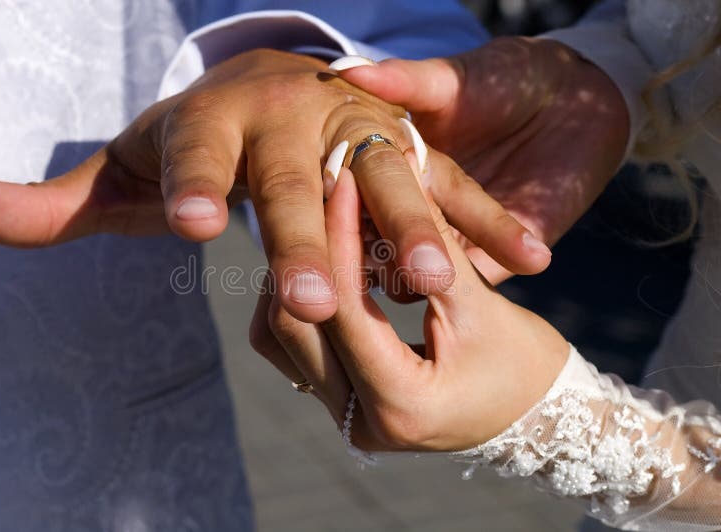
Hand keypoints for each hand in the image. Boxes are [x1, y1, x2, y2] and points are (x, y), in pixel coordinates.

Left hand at [0, 48, 544, 321]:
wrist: (276, 89)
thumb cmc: (201, 142)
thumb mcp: (135, 167)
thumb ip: (62, 197)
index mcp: (217, 117)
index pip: (198, 151)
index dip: (193, 185)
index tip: (193, 227)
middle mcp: (293, 118)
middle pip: (298, 177)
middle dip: (308, 236)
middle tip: (314, 297)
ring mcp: (358, 130)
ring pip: (389, 179)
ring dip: (415, 230)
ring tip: (436, 285)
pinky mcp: (410, 147)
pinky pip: (454, 186)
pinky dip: (489, 221)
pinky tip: (527, 262)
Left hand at [252, 165, 568, 450]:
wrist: (539, 418)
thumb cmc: (527, 365)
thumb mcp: (483, 305)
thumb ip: (433, 245)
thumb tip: (400, 169)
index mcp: (401, 405)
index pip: (343, 307)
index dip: (338, 236)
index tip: (343, 181)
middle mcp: (362, 425)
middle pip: (291, 328)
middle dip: (307, 254)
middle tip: (323, 197)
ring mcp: (348, 420)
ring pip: (280, 340)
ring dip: (295, 279)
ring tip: (323, 225)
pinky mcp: (343, 407)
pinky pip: (295, 349)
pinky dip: (304, 303)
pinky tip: (328, 262)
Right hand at [333, 37, 628, 282]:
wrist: (576, 95)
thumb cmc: (508, 78)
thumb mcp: (453, 80)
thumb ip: (407, 82)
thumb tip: (352, 72)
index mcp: (400, 170)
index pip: (361, 200)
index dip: (346, 210)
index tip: (335, 209)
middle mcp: (421, 209)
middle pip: (381, 246)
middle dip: (371, 256)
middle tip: (366, 254)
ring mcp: (456, 238)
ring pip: (416, 276)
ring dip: (406, 280)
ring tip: (399, 274)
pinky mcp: (498, 259)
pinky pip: (472, 286)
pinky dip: (457, 291)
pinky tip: (447, 286)